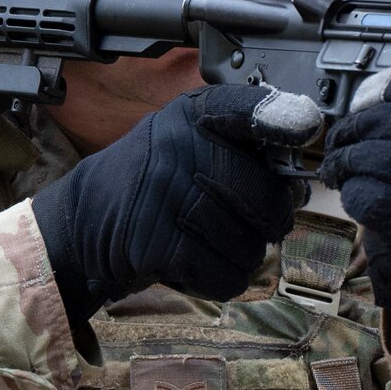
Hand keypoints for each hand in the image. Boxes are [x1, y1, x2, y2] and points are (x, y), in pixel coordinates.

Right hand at [32, 85, 322, 319]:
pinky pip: (226, 277)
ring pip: (252, 247)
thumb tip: (299, 186)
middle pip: (268, 200)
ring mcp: (167, 196)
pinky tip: (190, 262)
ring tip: (202, 240)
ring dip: (238, 256)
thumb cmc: (152, 185)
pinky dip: (217, 280)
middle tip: (241, 222)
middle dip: (267, 223)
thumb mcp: (186, 145)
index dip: (278, 118)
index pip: (243, 109)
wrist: (83, 223)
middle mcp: (178, 149)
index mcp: (192, 117)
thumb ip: (240, 151)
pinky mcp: (157, 245)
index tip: (308, 126)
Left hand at [319, 66, 390, 318]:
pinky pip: (369, 194)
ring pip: (378, 156)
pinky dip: (352, 193)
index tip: (372, 103)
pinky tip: (357, 195)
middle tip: (344, 140)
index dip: (388, 91)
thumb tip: (369, 93)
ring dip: (347, 160)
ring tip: (342, 167)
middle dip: (357, 127)